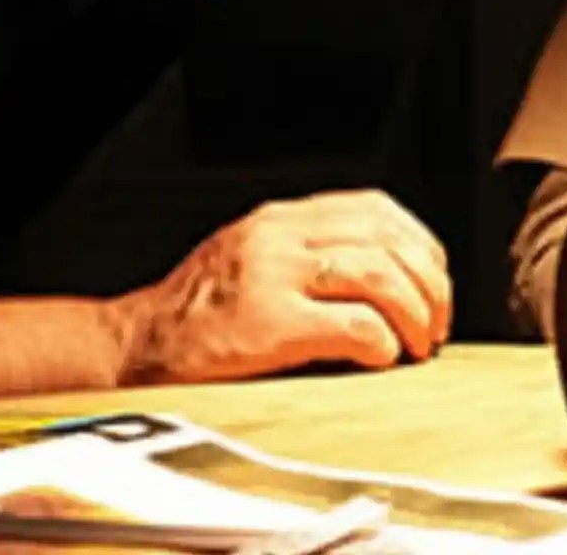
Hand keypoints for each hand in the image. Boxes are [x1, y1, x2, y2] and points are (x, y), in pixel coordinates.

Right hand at [118, 189, 451, 383]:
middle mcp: (280, 236)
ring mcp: (272, 275)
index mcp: (283, 218)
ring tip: (415, 345)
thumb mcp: (258, 260)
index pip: (378, 209)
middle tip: (434, 326)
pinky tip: (380, 358)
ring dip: (414, 314)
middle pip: (388, 241)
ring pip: (380, 274)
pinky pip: (353, 324)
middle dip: (429, 286)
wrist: (132, 347)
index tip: (434, 283)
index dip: (421, 246)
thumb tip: (400, 280)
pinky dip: (382, 342)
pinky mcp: (267, 323)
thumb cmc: (201, 315)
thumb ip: (315, 254)